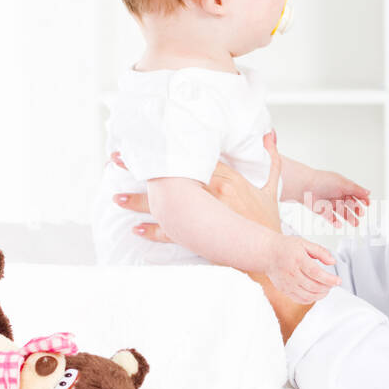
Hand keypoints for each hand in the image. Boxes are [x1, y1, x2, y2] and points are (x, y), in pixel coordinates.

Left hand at [108, 130, 282, 242]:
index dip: (168, 146)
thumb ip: (269, 159)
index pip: (191, 156)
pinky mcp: (198, 237)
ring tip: (117, 197)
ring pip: (163, 206)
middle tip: (116, 160)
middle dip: (142, 169)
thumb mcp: (271, 187)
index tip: (148, 139)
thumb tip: (269, 135)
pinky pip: (169, 233)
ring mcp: (202, 217)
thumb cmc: (268, 221)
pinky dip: (152, 232)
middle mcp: (210, 195)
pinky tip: (136, 229)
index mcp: (227, 179)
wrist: (270, 253)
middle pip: (169, 178)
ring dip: (138, 202)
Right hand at [265, 234, 340, 303]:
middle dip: (327, 287)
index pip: (316, 273)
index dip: (329, 279)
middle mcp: (291, 273)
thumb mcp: (303, 243)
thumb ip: (320, 251)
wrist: (266, 253)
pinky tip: (316, 294)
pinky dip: (311, 299)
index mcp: (297, 259)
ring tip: (326, 289)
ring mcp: (287, 284)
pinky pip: (300, 299)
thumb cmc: (285, 247)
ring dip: (320, 295)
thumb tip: (332, 262)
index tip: (338, 281)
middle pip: (313, 286)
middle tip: (333, 284)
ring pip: (308, 296)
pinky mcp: (284, 290)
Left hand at [305, 169, 370, 226]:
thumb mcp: (344, 184)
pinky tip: (340, 224)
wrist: (305, 187)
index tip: (368, 204)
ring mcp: (330, 203)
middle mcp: (337, 195)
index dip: (363, 199)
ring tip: (355, 223)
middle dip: (357, 210)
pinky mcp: (323, 211)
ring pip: (342, 212)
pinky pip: (331, 218)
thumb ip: (356, 190)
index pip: (356, 194)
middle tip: (361, 215)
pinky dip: (335, 222)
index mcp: (343, 186)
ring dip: (349, 218)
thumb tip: (368, 192)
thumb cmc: (322, 181)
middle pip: (350, 205)